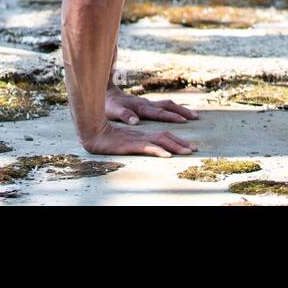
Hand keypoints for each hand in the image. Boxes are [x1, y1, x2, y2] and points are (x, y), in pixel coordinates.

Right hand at [83, 122, 197, 157]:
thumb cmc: (107, 138)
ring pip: (161, 141)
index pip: (164, 135)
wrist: (92, 133)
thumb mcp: (125, 142)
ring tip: (187, 151)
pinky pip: (147, 147)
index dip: (178, 140)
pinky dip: (159, 150)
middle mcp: (143, 135)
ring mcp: (137, 139)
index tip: (190, 146)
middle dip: (181, 143)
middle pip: (166, 137)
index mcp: (143, 134)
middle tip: (195, 149)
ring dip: (175, 146)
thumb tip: (154, 149)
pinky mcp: (130, 145)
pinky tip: (167, 154)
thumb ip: (138, 143)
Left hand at [105, 87, 199, 126]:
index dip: (172, 117)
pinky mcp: (145, 105)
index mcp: (141, 107)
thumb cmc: (109, 105)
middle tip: (197, 116)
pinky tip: (179, 114)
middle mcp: (147, 104)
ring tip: (194, 115)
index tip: (185, 120)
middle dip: (183, 111)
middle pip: (168, 106)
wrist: (105, 92)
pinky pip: (163, 106)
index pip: (160, 113)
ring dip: (180, 110)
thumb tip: (135, 122)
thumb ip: (125, 115)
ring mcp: (147, 103)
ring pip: (167, 104)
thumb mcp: (115, 111)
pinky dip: (173, 109)